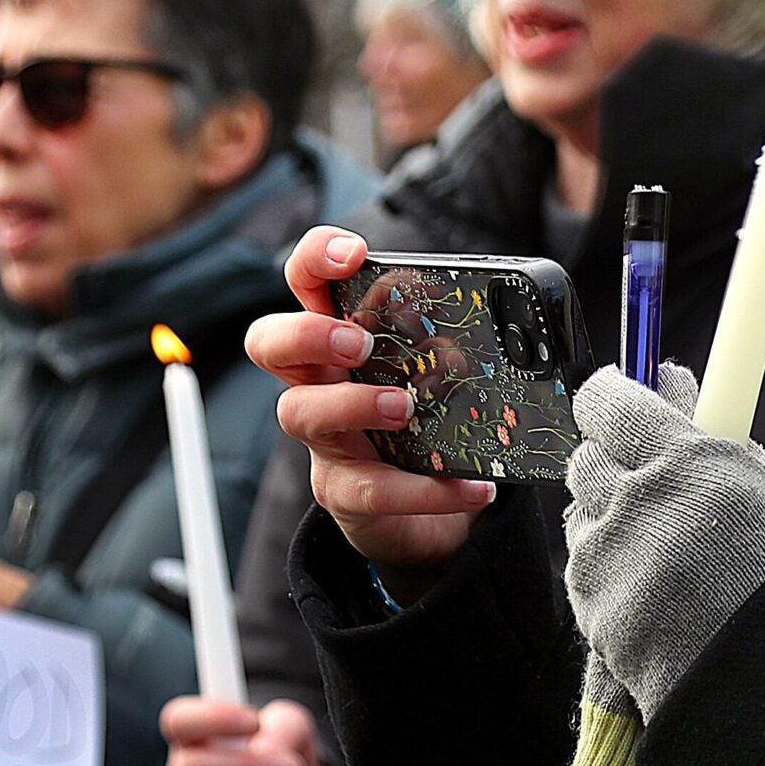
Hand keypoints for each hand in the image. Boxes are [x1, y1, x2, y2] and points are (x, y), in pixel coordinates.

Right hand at [249, 226, 495, 591]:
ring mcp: (323, 438)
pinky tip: (473, 486)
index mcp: (339, 339)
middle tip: (359, 343)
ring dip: (353, 403)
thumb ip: (447, 344)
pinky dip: (426, 489)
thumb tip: (496, 324)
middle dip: (308, 333)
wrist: (423, 512)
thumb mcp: (434, 373)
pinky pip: (371, 489)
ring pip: (299, 413)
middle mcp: (317, 382)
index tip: (354, 253)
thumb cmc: (422, 424)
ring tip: (405, 407)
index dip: (316, 259)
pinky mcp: (344, 491)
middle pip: (268, 341)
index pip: (305, 283)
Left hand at [564, 362, 764, 715]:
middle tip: (642, 483)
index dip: (607, 400)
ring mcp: (607, 553)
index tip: (613, 403)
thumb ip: (716, 439)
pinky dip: (604, 568)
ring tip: (653, 546)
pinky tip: (646, 587)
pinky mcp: (588, 600)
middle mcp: (636, 499)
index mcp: (687, 461)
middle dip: (608, 464)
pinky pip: (582, 564)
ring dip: (606, 517)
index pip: (610, 402)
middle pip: (585, 457)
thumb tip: (676, 384)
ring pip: (580, 511)